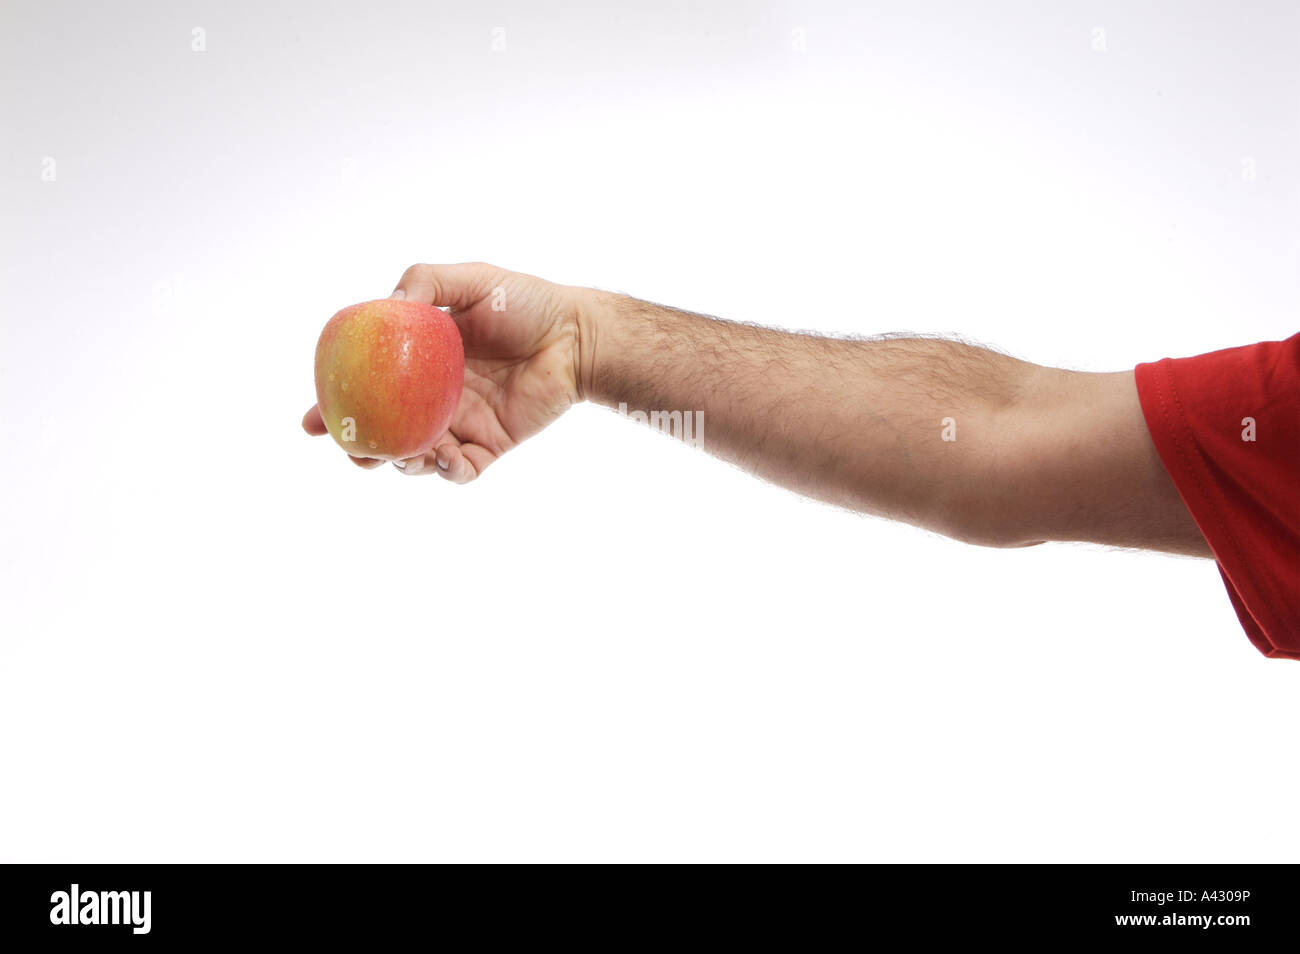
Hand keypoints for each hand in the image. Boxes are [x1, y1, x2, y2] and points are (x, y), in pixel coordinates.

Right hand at [302, 262, 585, 481]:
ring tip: (403, 454)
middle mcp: (434, 397)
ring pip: (417, 458)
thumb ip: (425, 284)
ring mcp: (461, 424)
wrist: (576, 335)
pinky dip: (447, 472)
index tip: (313, 421)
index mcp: (419, 361)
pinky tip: (444, 458)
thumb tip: (388, 304)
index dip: (336, 404)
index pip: (367, 387)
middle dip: (361, 450)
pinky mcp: (490, 445)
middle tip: (354, 451)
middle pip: (385, 432)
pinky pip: (460, 470)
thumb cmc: (525, 302)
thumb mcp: (469, 280)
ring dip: (402, 463)